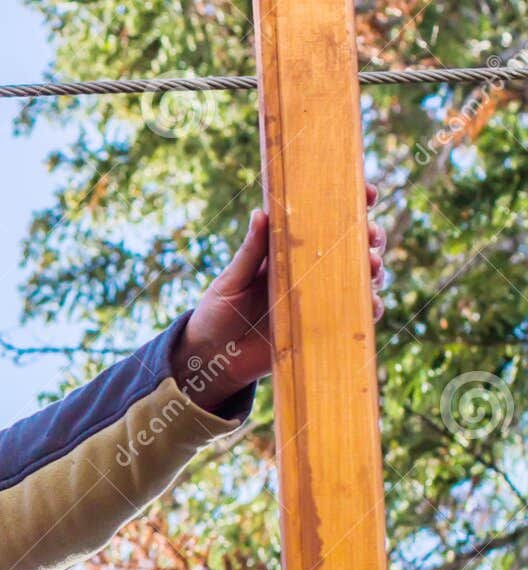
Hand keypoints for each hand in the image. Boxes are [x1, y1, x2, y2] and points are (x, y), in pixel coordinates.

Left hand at [172, 182, 386, 411]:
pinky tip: (370, 305)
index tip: (367, 194)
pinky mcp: (320, 328)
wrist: (212, 357)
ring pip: (359, 279)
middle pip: (351, 248)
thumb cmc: (216, 313)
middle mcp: (307, 274)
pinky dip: (369, 308)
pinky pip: (354, 316)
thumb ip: (249, 253)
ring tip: (373, 268)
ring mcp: (316, 300)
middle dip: (370, 237)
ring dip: (374, 270)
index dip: (350, 206)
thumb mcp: (231, 281)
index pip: (322, 223)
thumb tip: (261, 213)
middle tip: (371, 236)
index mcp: (287, 254)